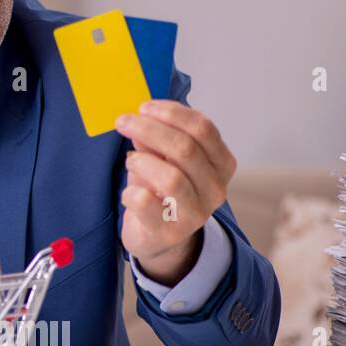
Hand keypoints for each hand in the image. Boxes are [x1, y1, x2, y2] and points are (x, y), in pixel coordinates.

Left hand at [114, 100, 236, 284]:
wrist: (161, 239)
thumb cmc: (163, 191)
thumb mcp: (164, 160)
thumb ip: (156, 140)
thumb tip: (140, 118)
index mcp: (221, 163)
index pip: (203, 129)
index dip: (171, 113)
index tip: (144, 107)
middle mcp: (215, 188)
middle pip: (185, 148)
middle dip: (149, 129)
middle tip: (124, 122)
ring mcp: (196, 213)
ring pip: (171, 177)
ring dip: (142, 161)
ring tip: (130, 160)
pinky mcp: (169, 232)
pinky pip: (146, 203)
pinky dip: (131, 191)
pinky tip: (129, 191)